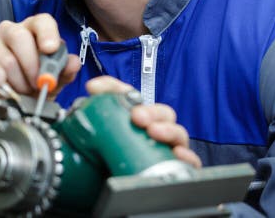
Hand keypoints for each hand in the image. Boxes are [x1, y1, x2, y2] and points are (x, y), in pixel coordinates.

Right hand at [0, 15, 79, 94]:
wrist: (19, 95)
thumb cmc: (40, 79)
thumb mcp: (58, 77)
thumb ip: (66, 69)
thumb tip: (73, 63)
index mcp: (35, 27)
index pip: (42, 21)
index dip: (47, 33)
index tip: (51, 49)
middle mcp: (11, 30)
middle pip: (19, 37)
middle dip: (31, 65)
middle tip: (39, 84)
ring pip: (5, 60)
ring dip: (19, 82)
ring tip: (26, 92)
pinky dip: (4, 88)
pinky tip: (11, 93)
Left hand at [86, 76, 200, 168]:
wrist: (111, 187)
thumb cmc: (107, 161)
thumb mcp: (93, 138)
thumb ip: (88, 118)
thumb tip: (85, 95)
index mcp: (132, 117)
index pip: (127, 95)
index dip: (112, 88)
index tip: (94, 88)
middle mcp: (151, 129)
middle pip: (160, 112)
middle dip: (150, 111)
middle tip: (136, 116)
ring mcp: (166, 147)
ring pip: (176, 132)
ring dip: (167, 129)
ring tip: (153, 132)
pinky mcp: (176, 167)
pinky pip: (190, 160)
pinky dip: (187, 156)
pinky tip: (177, 154)